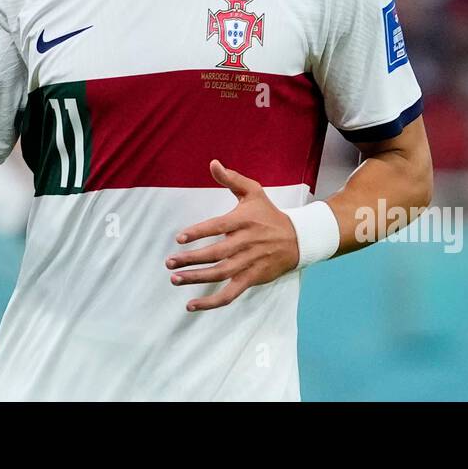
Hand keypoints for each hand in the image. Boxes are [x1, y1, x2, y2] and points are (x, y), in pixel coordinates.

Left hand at [166, 160, 300, 311]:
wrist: (298, 239)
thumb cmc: (269, 214)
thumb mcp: (253, 191)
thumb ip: (231, 179)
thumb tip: (213, 163)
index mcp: (243, 221)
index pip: (218, 227)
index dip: (198, 232)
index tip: (180, 238)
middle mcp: (246, 243)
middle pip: (216, 254)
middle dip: (191, 259)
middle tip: (169, 263)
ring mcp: (249, 262)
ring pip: (220, 274)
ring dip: (197, 279)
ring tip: (175, 279)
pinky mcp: (252, 278)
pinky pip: (230, 293)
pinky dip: (211, 302)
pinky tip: (192, 305)